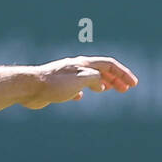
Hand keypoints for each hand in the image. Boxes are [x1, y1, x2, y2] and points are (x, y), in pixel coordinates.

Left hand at [23, 56, 137, 108]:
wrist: (29, 88)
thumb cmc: (54, 84)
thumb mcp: (80, 80)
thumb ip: (94, 79)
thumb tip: (102, 84)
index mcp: (84, 64)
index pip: (109, 65)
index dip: (123, 74)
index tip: (133, 84)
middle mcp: (77, 68)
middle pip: (101, 71)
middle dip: (115, 79)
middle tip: (126, 89)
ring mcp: (67, 77)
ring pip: (89, 78)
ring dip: (101, 83)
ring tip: (108, 90)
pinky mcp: (57, 87)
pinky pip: (74, 87)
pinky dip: (82, 91)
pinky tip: (81, 97)